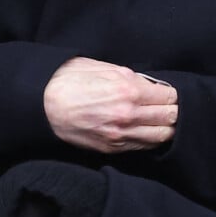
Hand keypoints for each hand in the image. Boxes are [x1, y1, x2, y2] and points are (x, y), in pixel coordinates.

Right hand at [43, 57, 178, 153]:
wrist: (42, 103)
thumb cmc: (70, 79)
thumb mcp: (106, 68)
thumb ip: (134, 78)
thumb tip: (153, 86)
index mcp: (129, 90)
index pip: (170, 97)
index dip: (173, 96)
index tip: (170, 95)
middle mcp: (128, 114)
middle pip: (170, 118)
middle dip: (173, 111)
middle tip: (170, 107)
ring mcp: (120, 134)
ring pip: (161, 136)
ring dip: (165, 128)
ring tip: (162, 120)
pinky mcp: (111, 148)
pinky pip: (143, 147)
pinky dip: (151, 139)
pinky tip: (148, 131)